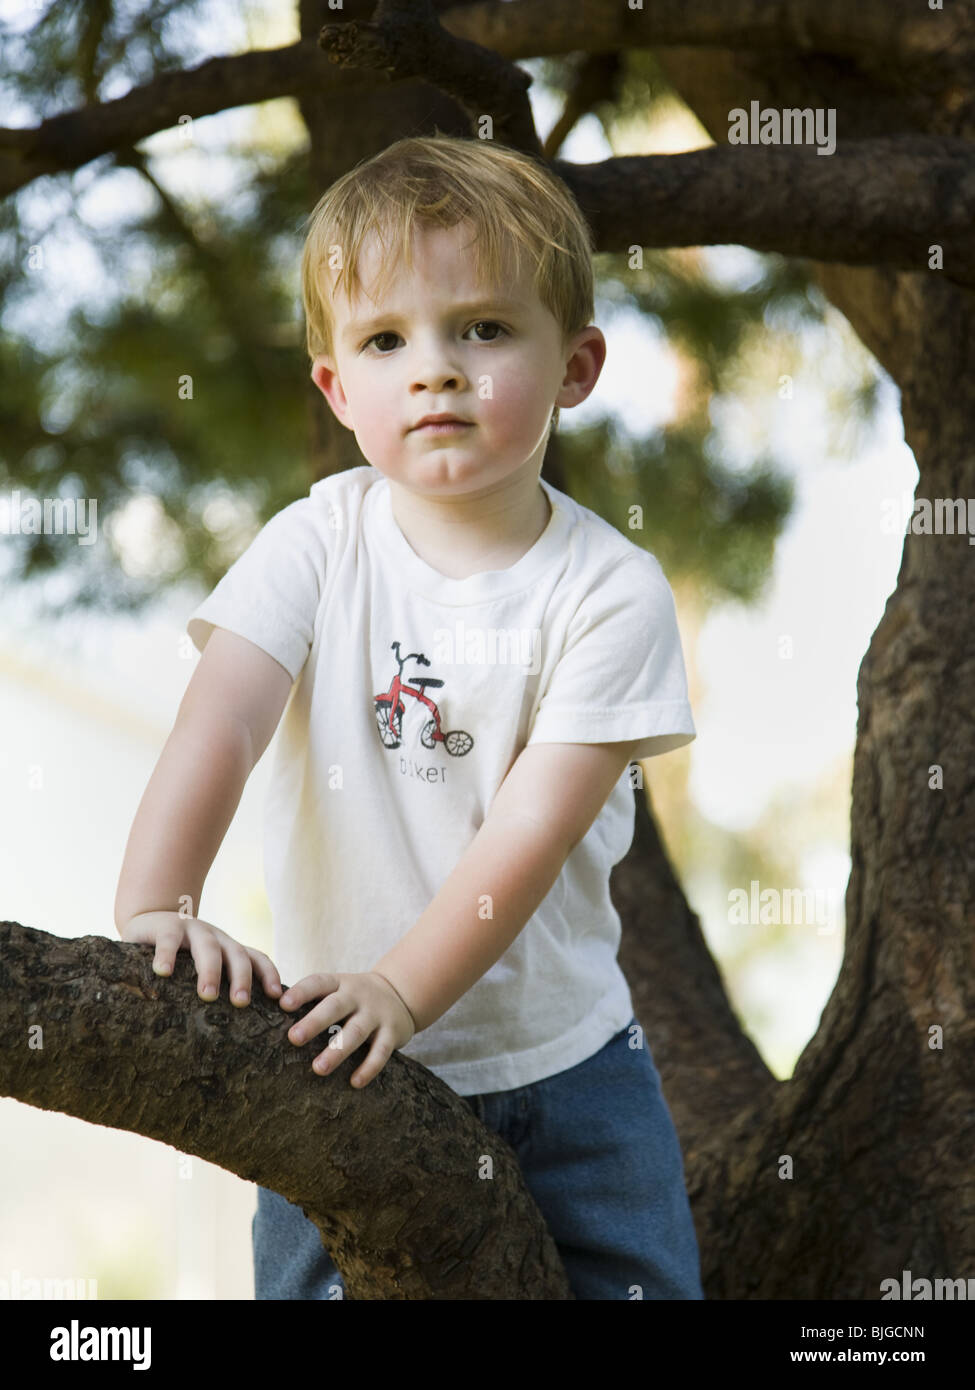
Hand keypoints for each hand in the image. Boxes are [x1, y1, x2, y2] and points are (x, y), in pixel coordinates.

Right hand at [119, 910, 282, 1006]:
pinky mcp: (166, 926)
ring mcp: (193, 929)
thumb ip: (216, 986)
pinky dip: (167, 954)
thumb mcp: (202, 965)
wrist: (149, 920)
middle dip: (242, 978)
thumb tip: (230, 1032)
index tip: (276, 996)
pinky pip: (169, 939)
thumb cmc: (180, 954)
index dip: (268, 974)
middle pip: (237, 954)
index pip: (256, 958)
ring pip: (208, 947)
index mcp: (228, 948)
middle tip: (241, 1003)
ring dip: (210, 971)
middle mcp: (216, 937)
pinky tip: (163, 971)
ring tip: (208, 994)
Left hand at [278, 971, 415, 1088]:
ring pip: (356, 1031)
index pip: (318, 983)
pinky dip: (369, 1067)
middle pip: (335, 1007)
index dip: (301, 992)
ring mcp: (376, 1013)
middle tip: (293, 1038)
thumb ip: (313, 999)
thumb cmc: (354, 997)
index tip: (283, 1004)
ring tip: (318, 1069)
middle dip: (315, 1022)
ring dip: (337, 1050)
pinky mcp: (392, 1032)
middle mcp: (357, 995)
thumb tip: (268, 1016)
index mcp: (339, 983)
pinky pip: (381, 1051)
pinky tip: (354, 1082)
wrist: (400, 993)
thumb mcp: (338, 988)